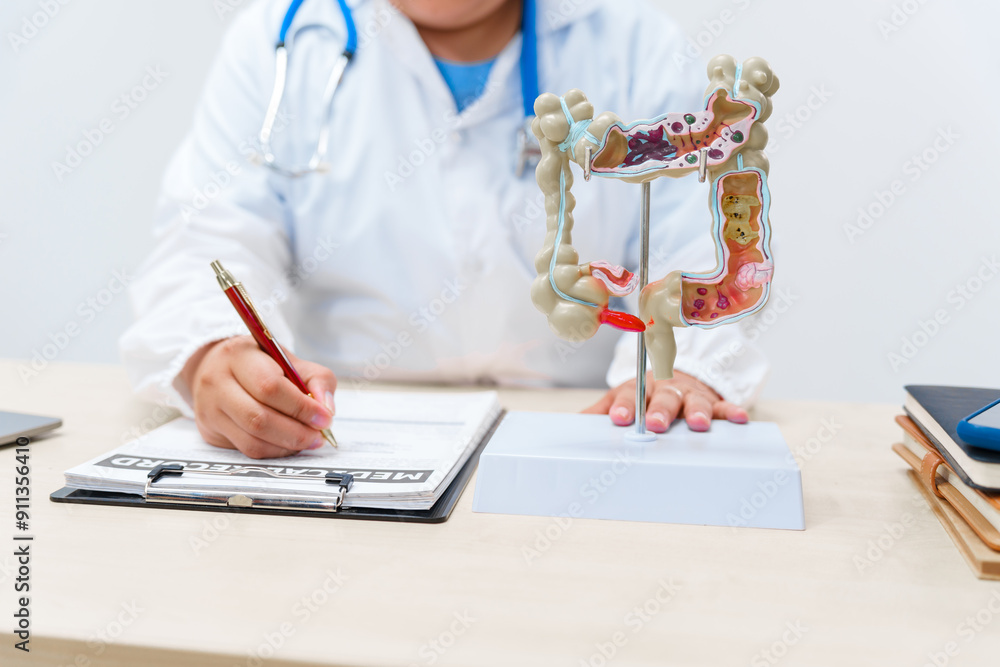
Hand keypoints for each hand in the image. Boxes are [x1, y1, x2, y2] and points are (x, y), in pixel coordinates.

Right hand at [180, 336, 337, 458]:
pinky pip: (247, 449)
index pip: (269, 387)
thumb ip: (317, 379)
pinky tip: (288, 443)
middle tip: (318, 435)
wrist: (218, 368)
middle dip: (296, 432)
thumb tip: (326, 408)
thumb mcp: (290, 360)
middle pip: (258, 418)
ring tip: (308, 440)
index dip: (301, 407)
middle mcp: (217, 382)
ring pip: (252, 439)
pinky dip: (275, 450)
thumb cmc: (260, 364)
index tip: (324, 417)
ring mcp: (210, 409)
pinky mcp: (211, 431)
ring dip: (287, 445)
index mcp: (238, 355)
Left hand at [583, 371, 747, 432]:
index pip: (629, 396)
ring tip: (697, 424)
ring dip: (695, 411)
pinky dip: (731, 412)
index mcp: (639, 388)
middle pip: (662, 397)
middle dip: (659, 410)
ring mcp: (690, 393)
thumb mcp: (620, 399)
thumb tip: (573, 423)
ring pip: (693, 400)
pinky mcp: (713, 401)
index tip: (619, 419)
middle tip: (655, 424)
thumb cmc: (645, 393)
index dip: (625, 407)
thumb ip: (600, 411)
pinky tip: (739, 418)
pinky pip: (724, 406)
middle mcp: (665, 388)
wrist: (678, 375)